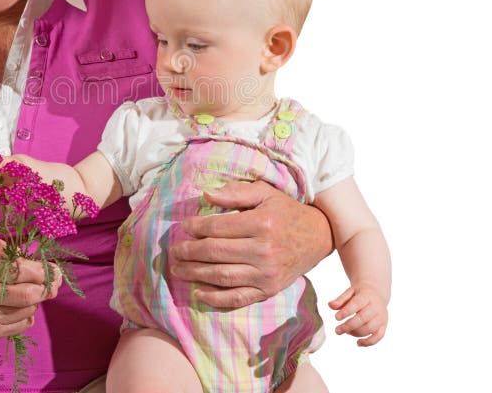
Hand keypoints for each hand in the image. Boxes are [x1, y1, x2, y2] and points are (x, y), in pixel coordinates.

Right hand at [0, 239, 60, 338]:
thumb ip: (14, 253)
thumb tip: (47, 268)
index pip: (19, 269)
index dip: (42, 270)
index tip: (53, 269)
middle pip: (27, 294)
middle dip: (46, 287)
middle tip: (53, 282)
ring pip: (29, 309)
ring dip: (35, 299)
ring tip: (26, 291)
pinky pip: (24, 323)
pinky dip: (28, 313)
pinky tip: (17, 305)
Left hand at [169, 181, 332, 307]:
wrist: (317, 237)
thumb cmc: (286, 211)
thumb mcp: (264, 193)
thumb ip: (235, 192)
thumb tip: (206, 194)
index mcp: (261, 224)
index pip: (218, 228)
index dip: (196, 227)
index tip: (184, 226)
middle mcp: (264, 251)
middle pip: (215, 253)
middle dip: (189, 252)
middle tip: (173, 251)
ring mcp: (266, 274)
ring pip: (222, 276)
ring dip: (195, 274)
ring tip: (178, 269)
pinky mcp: (269, 290)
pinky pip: (238, 297)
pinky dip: (216, 298)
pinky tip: (198, 292)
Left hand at [329, 284, 387, 345]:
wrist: (377, 293)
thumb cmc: (360, 294)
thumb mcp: (350, 292)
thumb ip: (340, 299)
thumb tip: (330, 306)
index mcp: (366, 296)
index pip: (357, 304)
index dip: (346, 312)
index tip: (336, 318)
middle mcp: (376, 307)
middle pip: (363, 318)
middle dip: (349, 326)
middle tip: (337, 330)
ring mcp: (381, 317)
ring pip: (370, 328)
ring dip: (356, 333)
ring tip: (346, 332)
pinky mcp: (384, 325)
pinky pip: (379, 336)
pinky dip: (369, 342)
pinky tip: (358, 343)